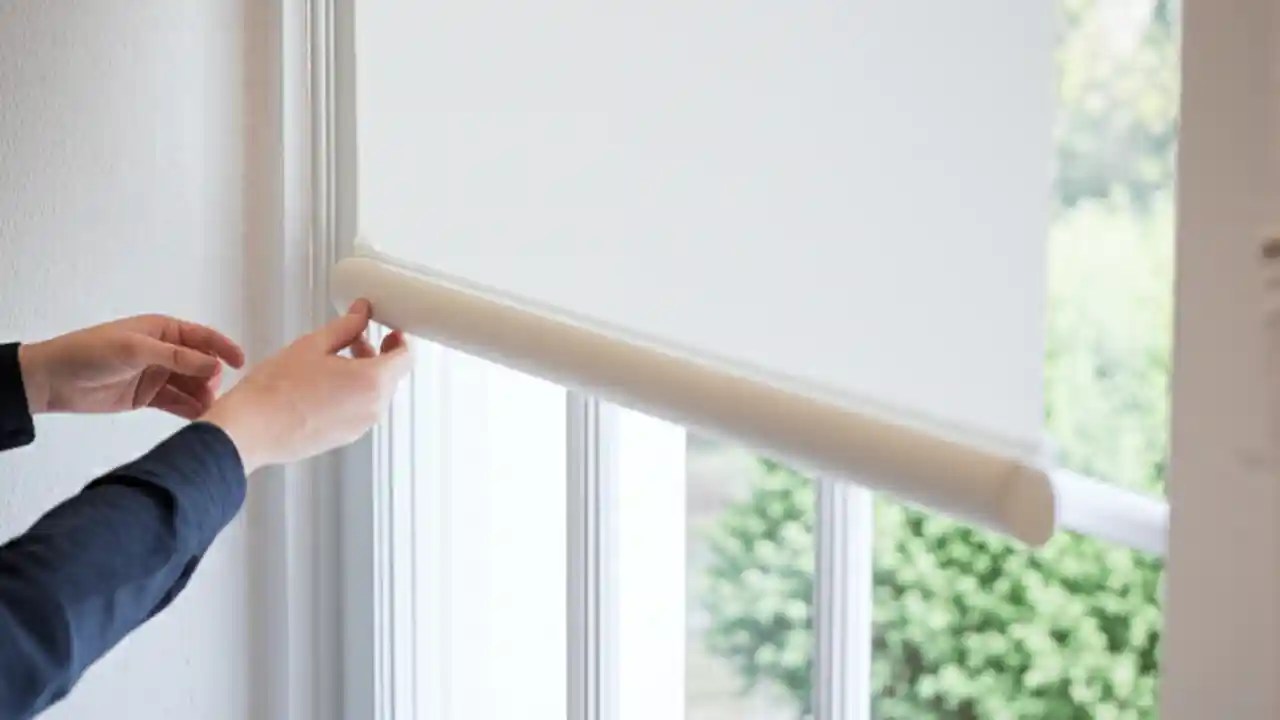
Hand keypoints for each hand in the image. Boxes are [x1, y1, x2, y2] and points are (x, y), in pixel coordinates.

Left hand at [18, 315, 245, 418]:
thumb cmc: (91, 353)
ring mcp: (158, 375)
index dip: (223, 348)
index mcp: (163, 331)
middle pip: (201, 365)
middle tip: (215, 394)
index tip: (241, 363)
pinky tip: (200, 419)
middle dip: (211, 378)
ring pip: (192, 386)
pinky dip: (190, 410)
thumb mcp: (137, 349)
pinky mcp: (149, 397)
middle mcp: (165, 352)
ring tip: (210, 412)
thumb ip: (178, 358)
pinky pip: (178, 403)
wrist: (54, 380)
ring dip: (203, 397)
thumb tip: (214, 366)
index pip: (202, 337)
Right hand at [200, 299, 411, 473]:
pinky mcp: (345, 438)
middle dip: (379, 354)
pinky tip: (325, 384)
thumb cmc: (276, 391)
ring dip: (365, 374)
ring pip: (375, 394)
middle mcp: (373, 408)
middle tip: (356, 338)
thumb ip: (346, 326)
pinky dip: (353, 393)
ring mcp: (360, 427)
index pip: (406, 357)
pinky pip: (360, 410)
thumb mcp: (313, 345)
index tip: (390, 330)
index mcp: (372, 382)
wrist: (250, 430)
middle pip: (392, 375)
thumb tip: (362, 313)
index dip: (400, 339)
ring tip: (334, 359)